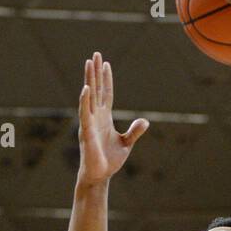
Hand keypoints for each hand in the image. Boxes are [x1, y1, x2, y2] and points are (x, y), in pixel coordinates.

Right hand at [77, 52, 148, 184]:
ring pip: (89, 95)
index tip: (106, 64)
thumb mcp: (126, 143)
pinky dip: (85, 100)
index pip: (106, 93)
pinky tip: (86, 88)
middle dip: (96, 72)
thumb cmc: (110, 161)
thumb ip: (135, 131)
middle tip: (96, 54)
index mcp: (104, 118)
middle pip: (96, 89)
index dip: (106, 79)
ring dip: (89, 78)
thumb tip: (146, 121)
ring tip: (89, 62)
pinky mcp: (86, 131)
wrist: (100, 176)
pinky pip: (85, 112)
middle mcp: (95, 116)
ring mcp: (89, 122)